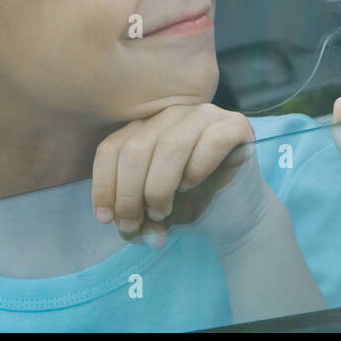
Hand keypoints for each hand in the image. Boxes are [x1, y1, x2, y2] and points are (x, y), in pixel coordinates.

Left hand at [90, 104, 270, 252]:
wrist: (231, 217)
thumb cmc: (186, 207)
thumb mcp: (147, 213)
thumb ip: (130, 214)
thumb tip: (123, 226)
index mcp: (145, 127)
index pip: (112, 148)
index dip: (104, 185)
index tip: (106, 218)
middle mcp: (172, 114)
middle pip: (137, 148)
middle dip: (129, 192)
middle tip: (135, 222)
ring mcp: (206, 115)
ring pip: (170, 144)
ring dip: (159, 185)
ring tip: (161, 211)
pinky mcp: (236, 125)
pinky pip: (211, 140)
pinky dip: (197, 168)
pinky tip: (191, 185)